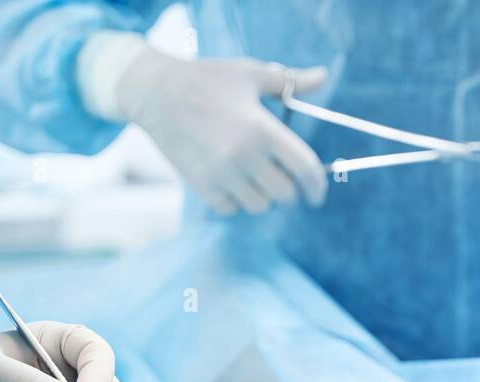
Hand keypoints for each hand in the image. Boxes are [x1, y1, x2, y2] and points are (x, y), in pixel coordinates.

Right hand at [114, 49, 327, 215]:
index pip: (305, 169)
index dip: (317, 186)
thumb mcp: (251, 74)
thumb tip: (323, 76)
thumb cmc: (207, 80)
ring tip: (255, 177)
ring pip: (259, 206)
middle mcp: (243, 156)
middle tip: (282, 178)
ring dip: (263, 196)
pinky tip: (233, 182)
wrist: (156, 93)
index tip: (317, 194)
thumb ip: (290, 81)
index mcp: (262, 129)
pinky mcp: (201, 185)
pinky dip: (237, 201)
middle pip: (285, 195)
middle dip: (290, 190)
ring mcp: (221, 174)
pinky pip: (231, 209)